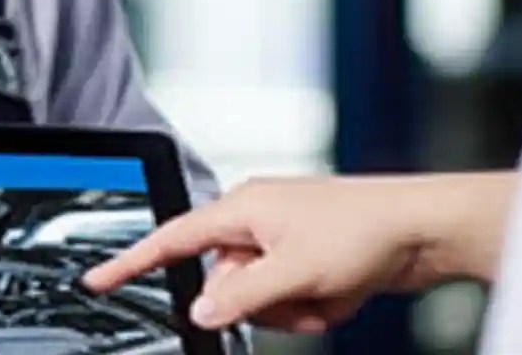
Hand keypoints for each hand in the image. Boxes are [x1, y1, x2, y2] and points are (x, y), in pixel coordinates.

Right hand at [80, 173, 516, 333]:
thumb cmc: (363, 229)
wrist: (423, 230)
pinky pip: (286, 300)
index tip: (98, 279)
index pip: (172, 238)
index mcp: (241, 209)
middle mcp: (255, 222)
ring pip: (257, 299)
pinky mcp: (305, 259)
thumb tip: (202, 312)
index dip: (132, 260)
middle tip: (300, 295)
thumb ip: (240, 296)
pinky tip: (340, 294)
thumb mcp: (295, 272)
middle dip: (261, 303)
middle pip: (225, 284)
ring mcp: (281, 242)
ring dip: (291, 309)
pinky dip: (310, 307)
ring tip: (328, 293)